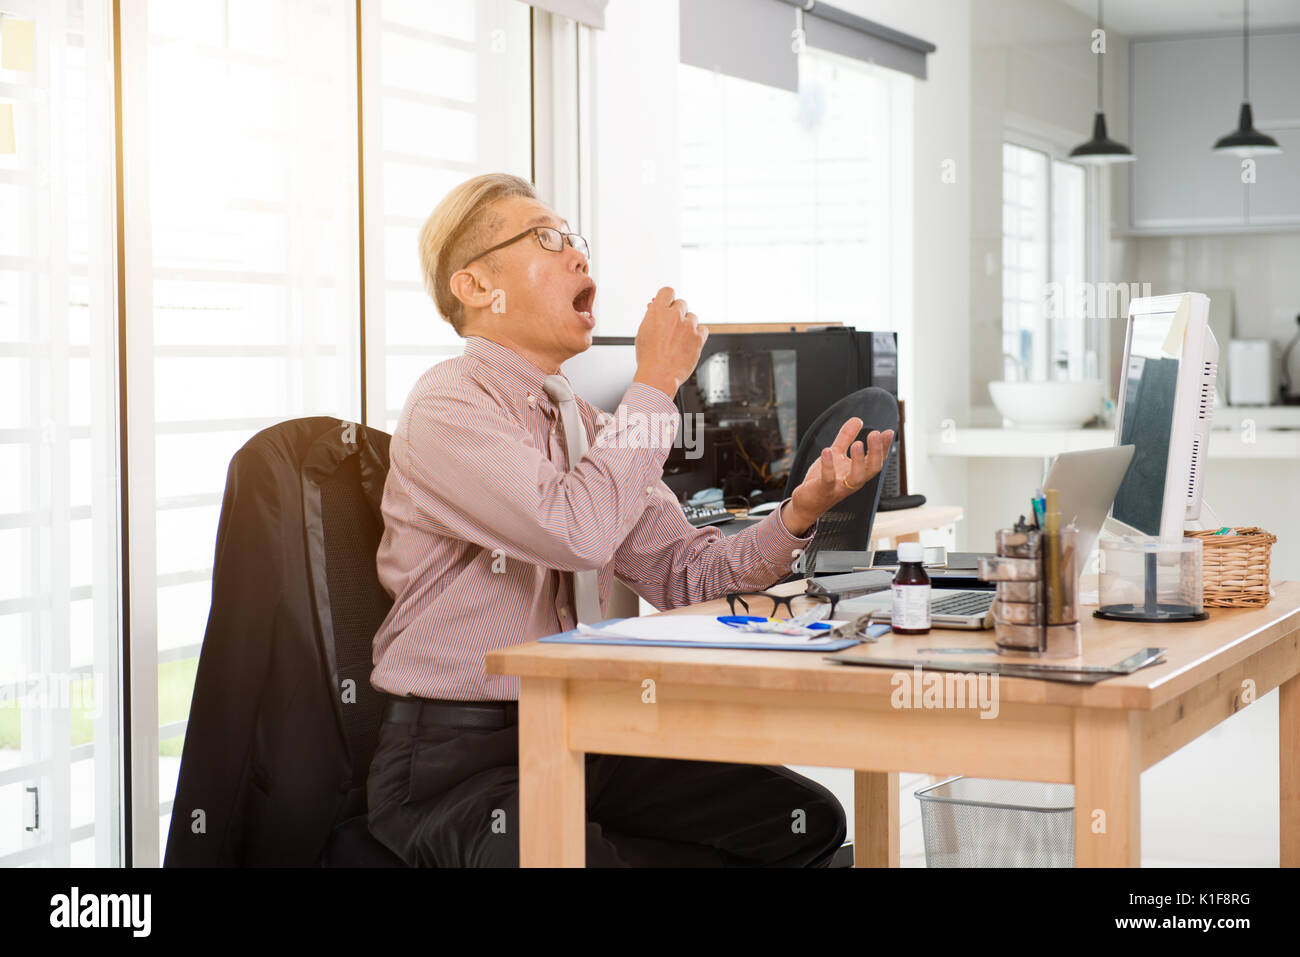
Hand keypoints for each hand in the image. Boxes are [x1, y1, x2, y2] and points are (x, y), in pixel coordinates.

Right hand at [632, 286, 707, 397]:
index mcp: (657, 312)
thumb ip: (651, 318)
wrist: (658, 375)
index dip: (668, 299)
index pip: (667, 292)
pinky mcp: (698, 337)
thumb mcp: (643, 333)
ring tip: (678, 341)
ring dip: (688, 325)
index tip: (668, 305)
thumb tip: (654, 307)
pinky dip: (698, 335)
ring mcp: (688, 326)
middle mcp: (674, 315)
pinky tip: (689, 344)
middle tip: (673, 327)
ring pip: (693, 317)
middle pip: (682, 303)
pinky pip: (703, 329)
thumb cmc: (648, 358)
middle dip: (678, 313)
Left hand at [781, 419, 893, 533]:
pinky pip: (828, 479)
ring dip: (859, 461)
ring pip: (856, 478)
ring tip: (858, 443)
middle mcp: (852, 481)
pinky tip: (827, 451)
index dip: (883, 447)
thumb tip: (857, 420)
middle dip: (876, 452)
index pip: (876, 459)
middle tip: (875, 434)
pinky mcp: (823, 490)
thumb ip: (846, 438)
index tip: (888, 432)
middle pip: (872, 469)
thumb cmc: (823, 481)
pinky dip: (828, 466)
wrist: (806, 504)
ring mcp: (839, 487)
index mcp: (857, 472)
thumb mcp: (836, 456)